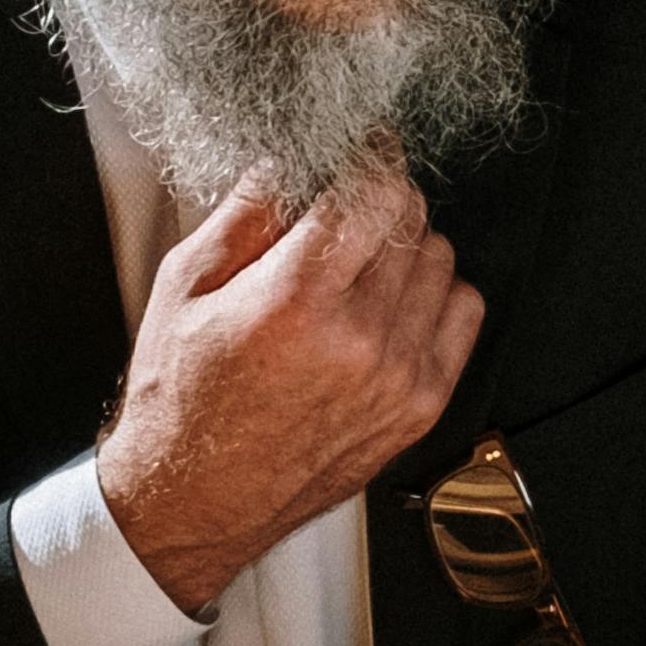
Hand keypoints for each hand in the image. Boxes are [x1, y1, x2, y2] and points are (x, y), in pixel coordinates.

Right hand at [90, 158, 483, 614]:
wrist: (195, 501)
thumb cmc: (182, 398)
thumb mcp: (184, 287)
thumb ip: (244, 213)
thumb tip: (290, 159)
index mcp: (294, 299)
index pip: (371, 190)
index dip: (369, 153)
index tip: (361, 144)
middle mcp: (357, 337)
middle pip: (410, 218)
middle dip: (381, 196)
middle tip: (348, 203)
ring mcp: (397, 375)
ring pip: (441, 258)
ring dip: (408, 243)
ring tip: (361, 260)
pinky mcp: (420, 406)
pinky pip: (463, 312)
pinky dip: (437, 292)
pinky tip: (393, 300)